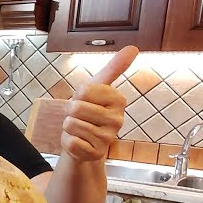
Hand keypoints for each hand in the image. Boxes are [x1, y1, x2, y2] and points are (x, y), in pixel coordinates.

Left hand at [60, 46, 137, 161]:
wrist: (84, 140)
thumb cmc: (89, 110)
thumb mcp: (98, 86)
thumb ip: (114, 67)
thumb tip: (133, 48)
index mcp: (119, 100)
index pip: (84, 90)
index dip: (77, 95)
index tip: (85, 100)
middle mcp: (117, 120)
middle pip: (76, 107)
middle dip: (70, 111)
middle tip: (80, 116)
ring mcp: (108, 139)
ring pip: (71, 124)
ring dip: (69, 126)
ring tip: (80, 128)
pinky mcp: (95, 154)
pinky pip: (71, 142)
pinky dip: (68, 141)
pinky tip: (79, 142)